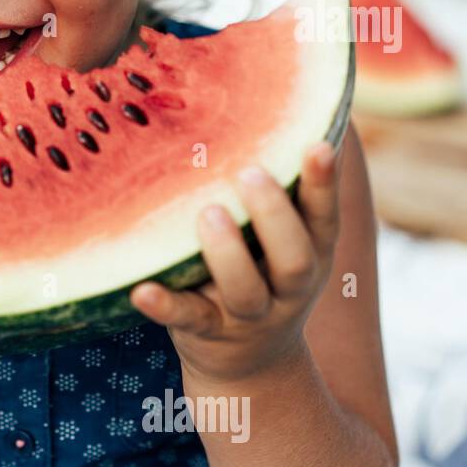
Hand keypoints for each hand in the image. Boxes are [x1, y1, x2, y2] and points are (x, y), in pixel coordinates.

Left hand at [131, 140, 341, 385]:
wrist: (250, 366)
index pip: (324, 216)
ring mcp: (248, 315)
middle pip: (293, 256)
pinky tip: (141, 290)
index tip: (317, 144)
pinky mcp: (206, 335)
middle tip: (249, 173)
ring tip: (209, 214)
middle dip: (275, 215)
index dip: (323, 184)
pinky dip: (164, 306)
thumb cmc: (261, 273)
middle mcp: (287, 287)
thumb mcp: (283, 239)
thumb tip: (272, 100)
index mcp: (311, 253)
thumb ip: (283, 191)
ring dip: (228, 253)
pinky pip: (186, 320)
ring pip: (245, 289)